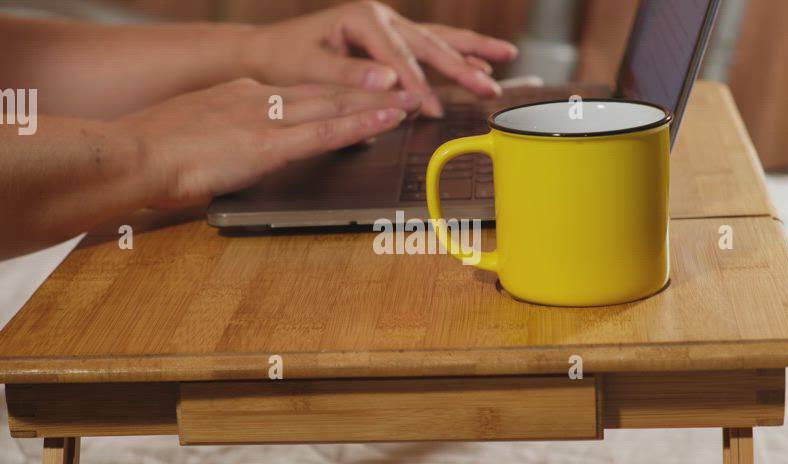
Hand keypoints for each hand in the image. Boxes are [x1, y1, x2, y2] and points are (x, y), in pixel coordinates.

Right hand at [117, 79, 421, 209]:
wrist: (130, 155)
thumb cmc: (148, 152)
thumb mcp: (190, 133)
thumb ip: (218, 136)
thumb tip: (229, 149)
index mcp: (239, 96)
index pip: (300, 94)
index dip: (335, 94)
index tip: (357, 95)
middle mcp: (260, 99)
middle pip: (326, 94)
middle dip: (368, 92)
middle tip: (405, 86)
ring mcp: (267, 120)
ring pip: (334, 107)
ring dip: (377, 103)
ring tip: (412, 98)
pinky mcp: (270, 145)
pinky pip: (326, 132)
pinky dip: (361, 124)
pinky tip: (387, 120)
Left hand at [239, 1, 518, 116]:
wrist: (268, 51)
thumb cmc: (285, 60)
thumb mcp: (310, 68)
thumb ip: (349, 76)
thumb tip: (387, 82)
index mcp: (362, 18)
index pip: (399, 58)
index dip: (417, 86)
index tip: (431, 111)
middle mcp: (380, 16)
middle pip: (429, 44)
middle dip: (462, 66)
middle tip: (489, 87)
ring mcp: (388, 25)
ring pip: (438, 38)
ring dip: (473, 50)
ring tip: (506, 56)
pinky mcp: (390, 39)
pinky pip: (430, 46)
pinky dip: (456, 54)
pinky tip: (480, 62)